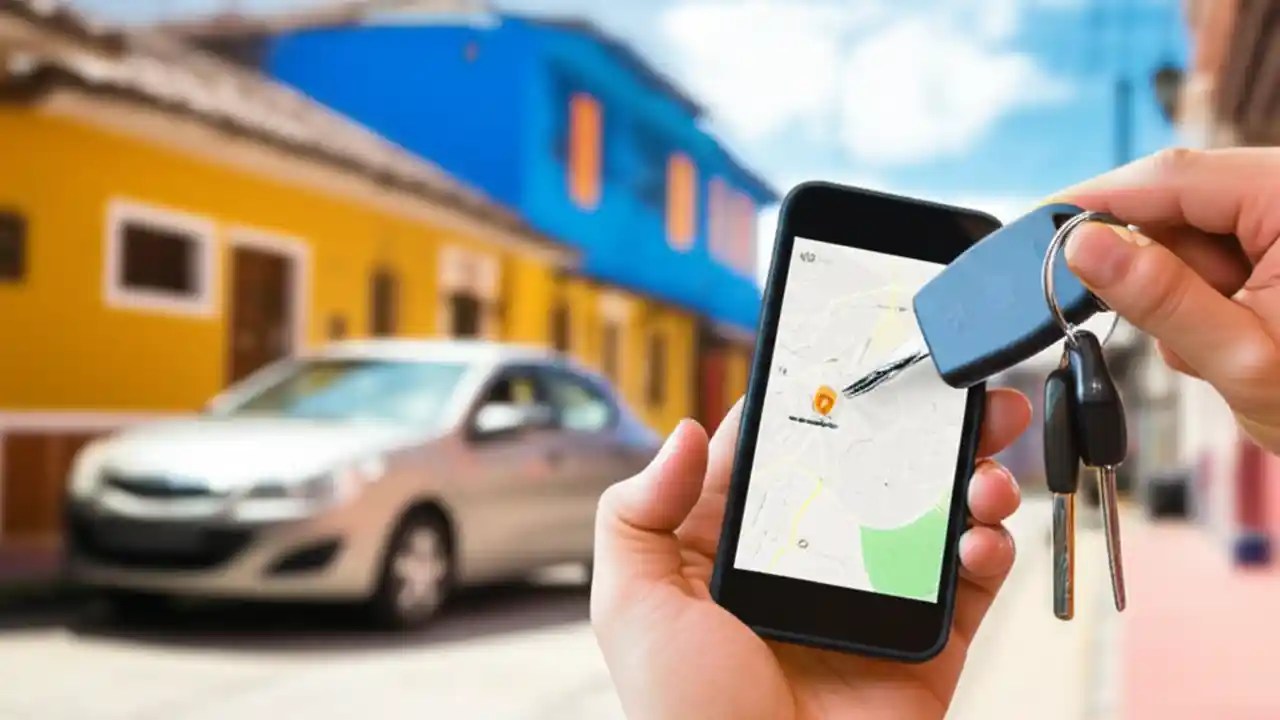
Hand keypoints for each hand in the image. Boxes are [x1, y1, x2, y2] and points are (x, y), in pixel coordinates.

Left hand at [591, 390, 1030, 719]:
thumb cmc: (686, 715)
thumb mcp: (633, 605)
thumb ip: (637, 512)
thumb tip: (687, 430)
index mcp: (736, 543)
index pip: (782, 447)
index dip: (817, 396)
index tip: (855, 351)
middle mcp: (808, 558)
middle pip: (872, 468)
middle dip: (919, 422)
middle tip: (957, 388)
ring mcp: (871, 598)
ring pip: (931, 512)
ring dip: (968, 474)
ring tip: (983, 465)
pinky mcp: (926, 643)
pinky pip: (969, 582)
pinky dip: (990, 547)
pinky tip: (985, 534)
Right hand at [1058, 148, 1279, 450]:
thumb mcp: (1242, 358)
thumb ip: (1158, 296)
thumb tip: (1082, 246)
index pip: (1175, 177)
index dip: (1097, 200)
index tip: (1039, 224)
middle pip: (1180, 199)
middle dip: (1146, 261)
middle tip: (1126, 314)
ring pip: (1192, 229)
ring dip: (1176, 286)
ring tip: (1207, 348)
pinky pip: (1217, 251)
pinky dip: (1201, 295)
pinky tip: (1224, 336)